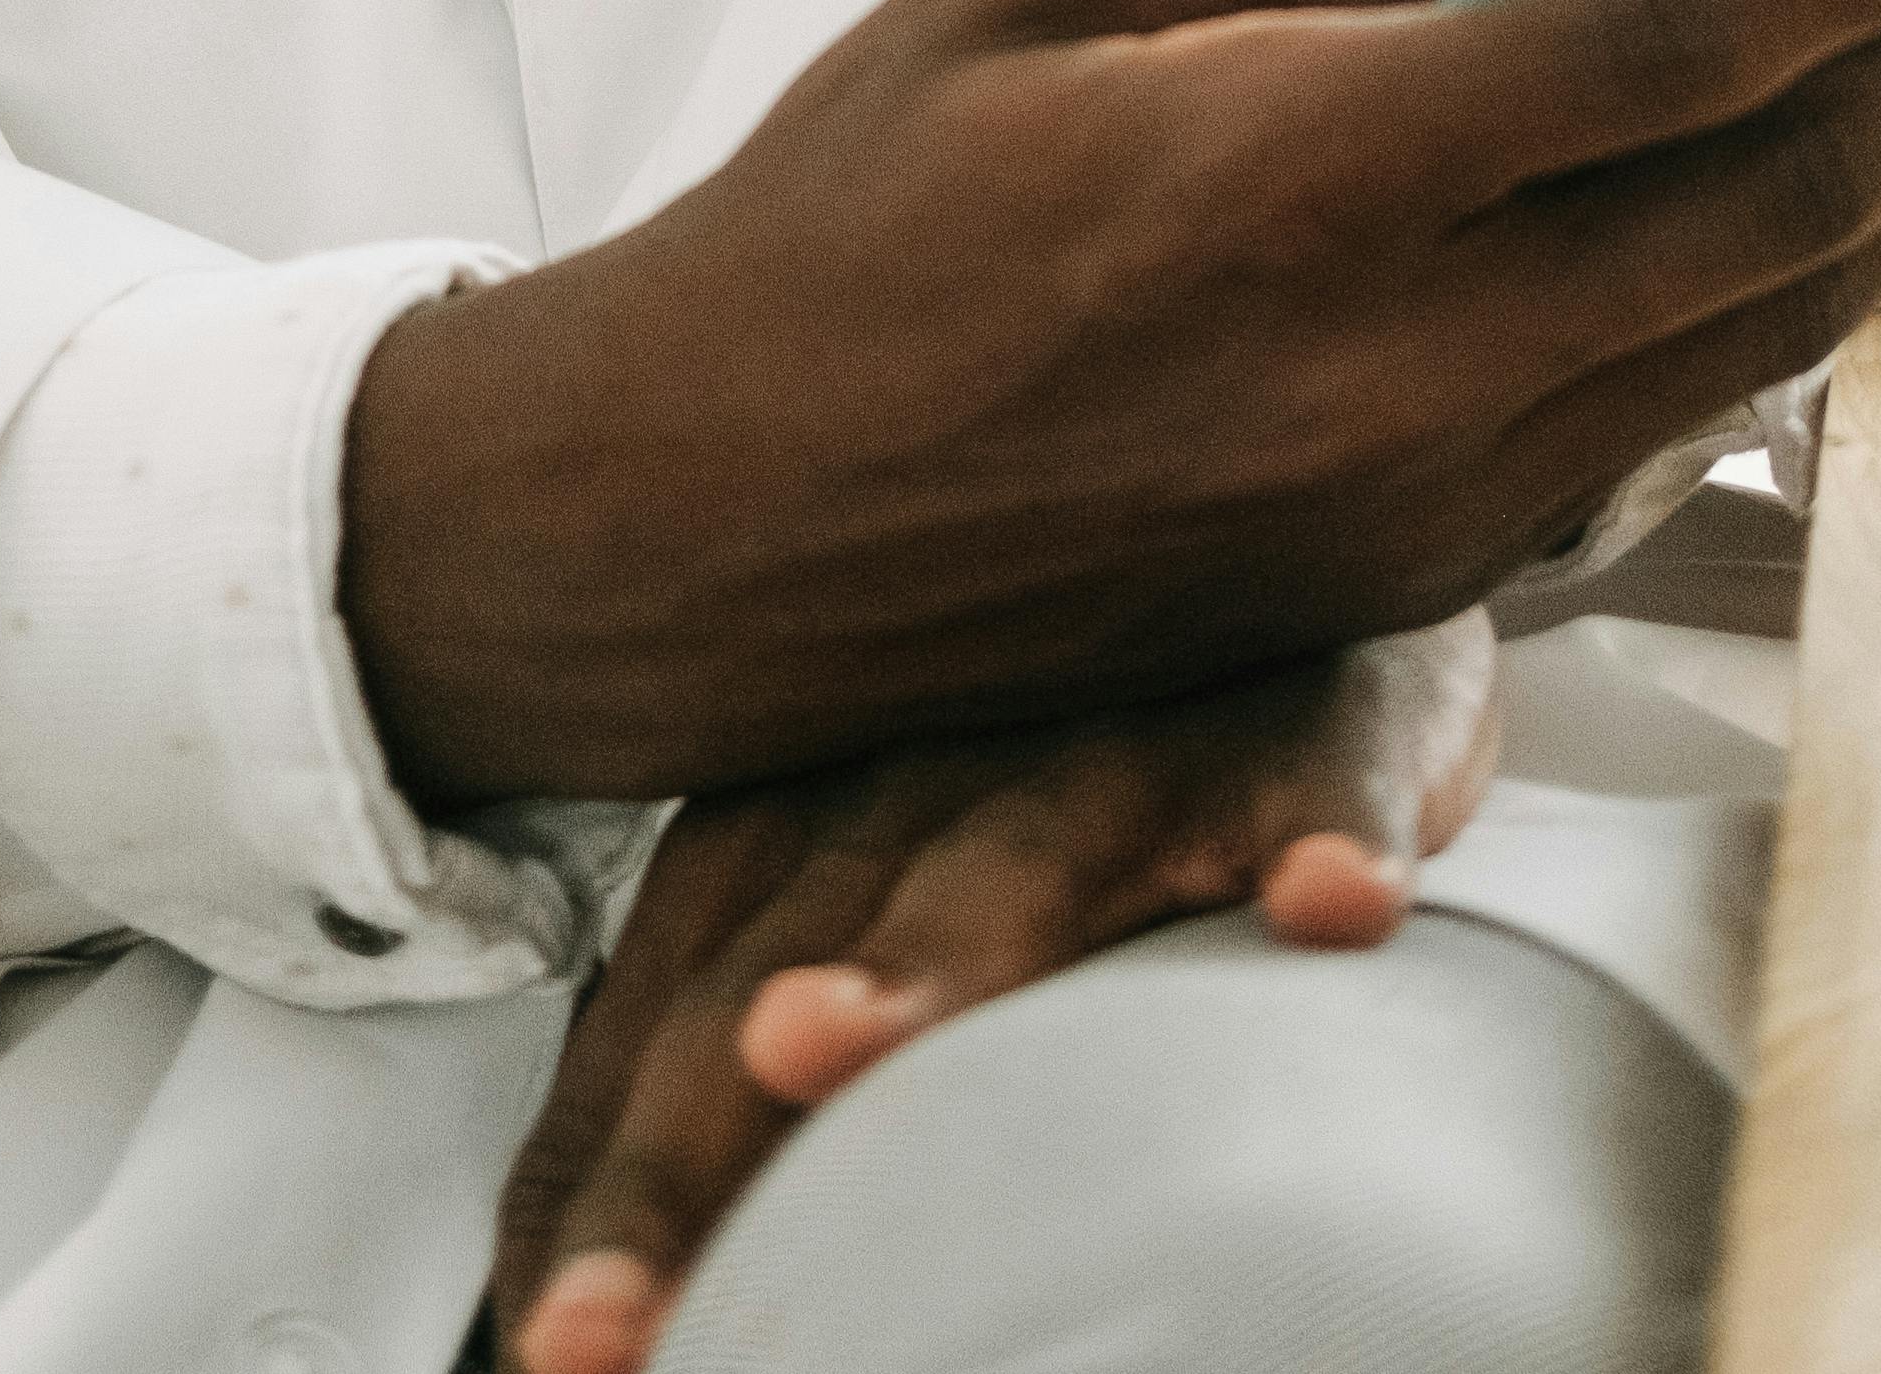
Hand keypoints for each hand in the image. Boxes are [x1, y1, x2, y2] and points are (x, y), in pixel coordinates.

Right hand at [344, 0, 1880, 803]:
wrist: (710, 519)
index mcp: (1285, 179)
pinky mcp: (1401, 568)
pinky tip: (1874, 223)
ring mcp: (1413, 493)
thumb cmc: (842, 211)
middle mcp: (1388, 360)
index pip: (1663, 47)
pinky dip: (1800, 305)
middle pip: (1774, 204)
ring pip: (1757, 331)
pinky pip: (1661, 419)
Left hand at [495, 617, 1500, 1373]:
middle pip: (797, 950)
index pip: (671, 1013)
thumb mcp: (876, 920)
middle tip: (615, 1307)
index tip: (556, 1349)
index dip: (607, 1181)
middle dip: (697, 1125)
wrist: (1293, 583)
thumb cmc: (1050, 797)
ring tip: (825, 1037)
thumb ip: (740, 1074)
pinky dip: (1322, 821)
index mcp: (805, 821)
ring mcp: (1126, 738)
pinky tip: (1324, 899)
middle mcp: (936, 767)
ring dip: (934, 944)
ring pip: (1023, 842)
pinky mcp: (1315, 715)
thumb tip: (586, 1317)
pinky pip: (1323, 769)